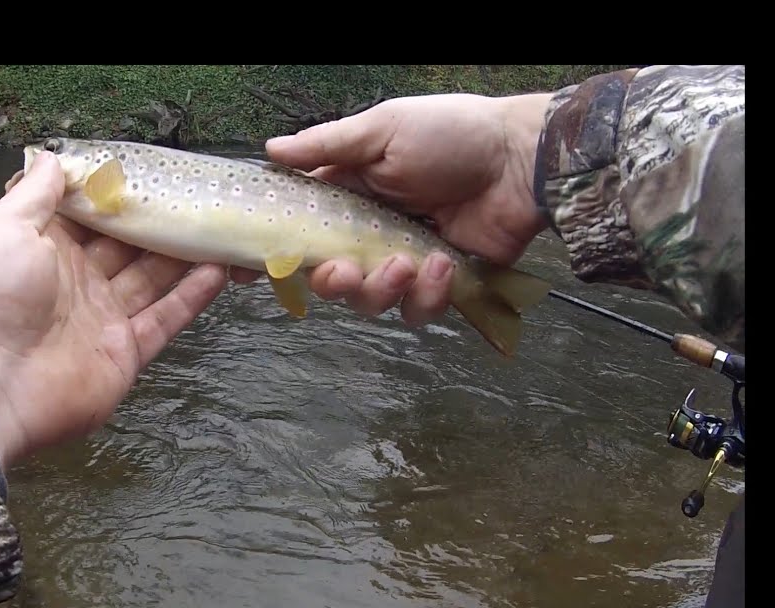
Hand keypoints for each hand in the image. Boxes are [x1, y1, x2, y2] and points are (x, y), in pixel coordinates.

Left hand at [0, 151, 235, 467]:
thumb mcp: (1, 227)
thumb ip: (34, 194)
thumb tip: (53, 157)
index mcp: (45, 247)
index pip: (88, 213)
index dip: (117, 191)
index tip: (152, 168)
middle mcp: (76, 280)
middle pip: (127, 244)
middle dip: (159, 220)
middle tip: (198, 194)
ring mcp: (103, 317)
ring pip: (152, 277)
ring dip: (183, 253)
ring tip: (218, 225)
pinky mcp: (124, 352)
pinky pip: (165, 319)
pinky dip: (191, 297)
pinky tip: (219, 271)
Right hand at [265, 92, 552, 324]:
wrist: (521, 158)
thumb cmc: (454, 133)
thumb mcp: (384, 129)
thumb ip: (328, 146)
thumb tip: (271, 149)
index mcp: (348, 197)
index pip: (299, 233)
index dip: (274, 256)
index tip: (252, 272)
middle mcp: (369, 234)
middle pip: (329, 279)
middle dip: (331, 282)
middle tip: (343, 270)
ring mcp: (405, 262)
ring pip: (370, 302)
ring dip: (381, 290)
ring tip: (408, 263)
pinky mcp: (441, 284)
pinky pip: (417, 310)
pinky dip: (426, 295)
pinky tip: (441, 265)